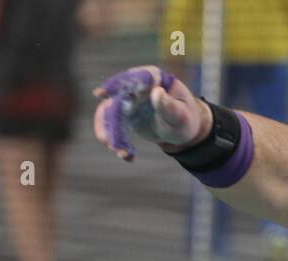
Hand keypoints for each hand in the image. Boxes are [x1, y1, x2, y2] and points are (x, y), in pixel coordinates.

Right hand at [92, 65, 210, 161]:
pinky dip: (116, 139)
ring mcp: (128, 98)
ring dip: (110, 132)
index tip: (101, 95)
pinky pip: (113, 124)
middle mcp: (137, 84)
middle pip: (116, 96)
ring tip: (119, 152)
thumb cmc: (186, 118)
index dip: (117, 85)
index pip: (134, 78)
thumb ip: (168, 105)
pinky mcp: (123, 113)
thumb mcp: (181, 115)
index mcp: (154, 77)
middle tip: (106, 139)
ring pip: (109, 112)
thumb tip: (156, 92)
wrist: (181, 130)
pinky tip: (126, 156)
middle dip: (109, 118)